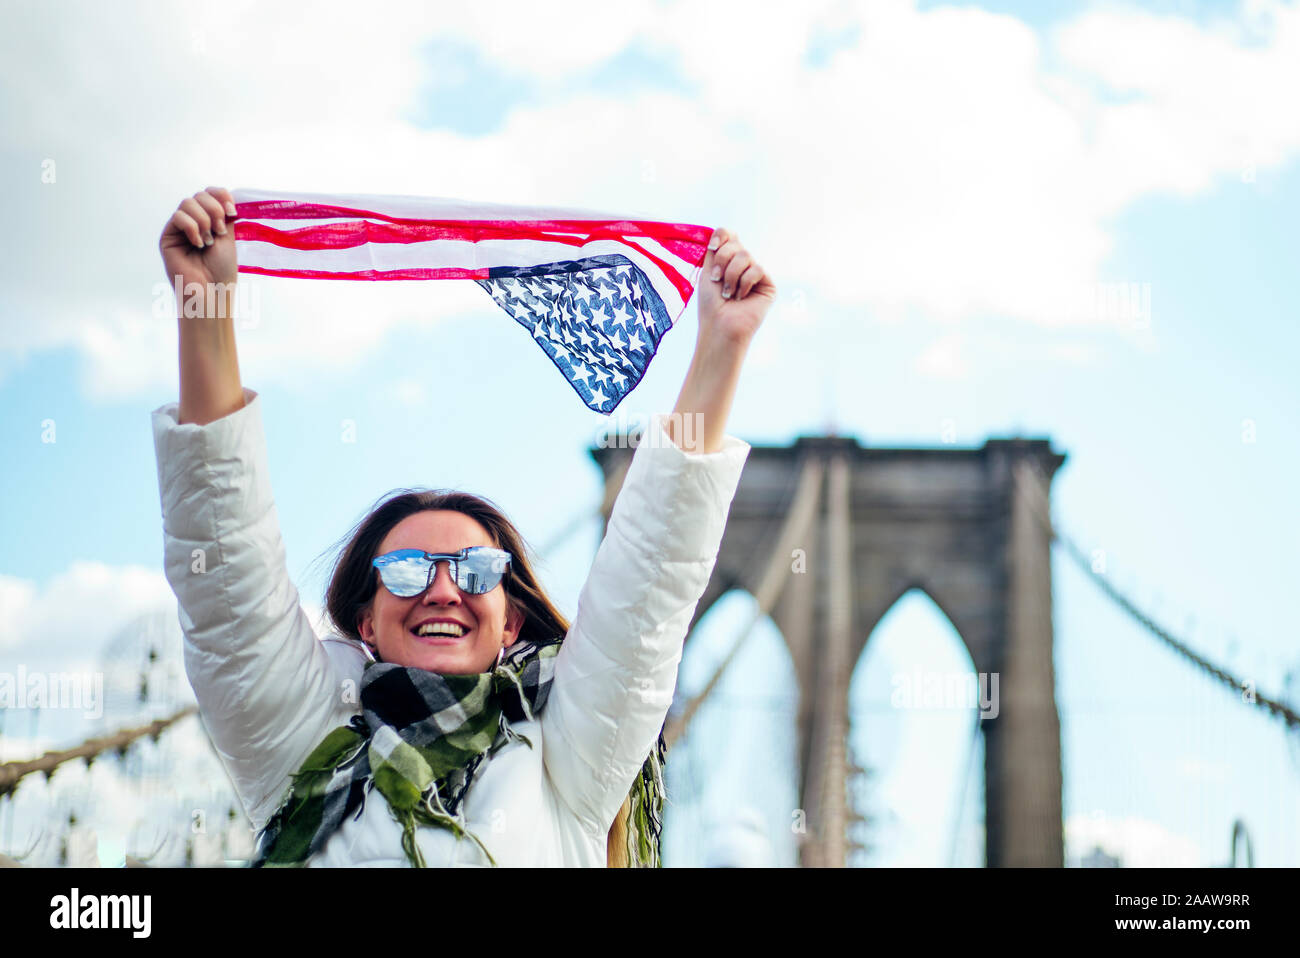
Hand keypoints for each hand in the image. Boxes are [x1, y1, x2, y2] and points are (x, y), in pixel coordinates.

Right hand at [159, 186, 239, 312]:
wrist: (211, 290)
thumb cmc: (221, 269)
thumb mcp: (229, 238)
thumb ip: (225, 216)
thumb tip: (228, 197)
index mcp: (209, 220)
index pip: (210, 193)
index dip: (221, 195)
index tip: (232, 211)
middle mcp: (193, 221)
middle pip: (199, 195)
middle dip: (214, 209)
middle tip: (220, 231)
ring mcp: (179, 228)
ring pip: (188, 203)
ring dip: (204, 220)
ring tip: (209, 241)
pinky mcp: (167, 236)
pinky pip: (178, 217)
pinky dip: (192, 228)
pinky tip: (198, 244)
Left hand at [697, 227, 775, 347]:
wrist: (719, 326)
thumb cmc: (711, 305)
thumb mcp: (708, 272)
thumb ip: (716, 251)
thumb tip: (723, 232)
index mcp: (728, 261)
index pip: (729, 235)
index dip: (722, 237)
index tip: (712, 248)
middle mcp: (743, 265)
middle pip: (735, 244)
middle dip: (722, 261)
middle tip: (717, 281)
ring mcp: (756, 275)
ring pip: (745, 256)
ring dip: (731, 275)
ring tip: (728, 294)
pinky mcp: (768, 285)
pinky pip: (756, 269)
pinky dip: (744, 283)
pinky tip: (741, 298)